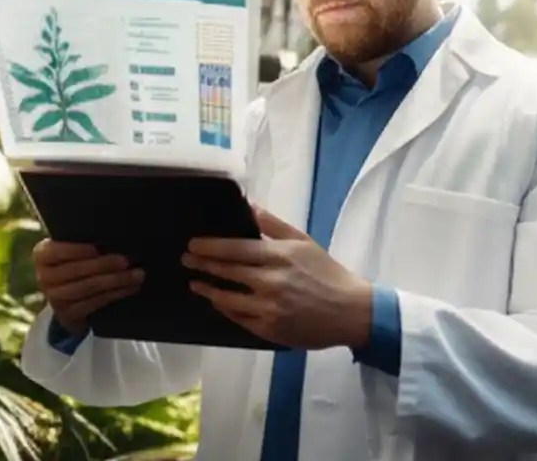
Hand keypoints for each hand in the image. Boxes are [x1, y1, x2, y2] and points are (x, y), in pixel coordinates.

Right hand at [32, 239, 143, 335]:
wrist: (68, 295)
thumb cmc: (76, 261)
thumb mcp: (72, 249)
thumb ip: (82, 241)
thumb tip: (114, 235)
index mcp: (43, 255)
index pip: (56, 251)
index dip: (76, 251)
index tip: (96, 249)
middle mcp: (44, 277)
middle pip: (76, 271)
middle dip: (104, 265)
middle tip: (125, 261)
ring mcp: (55, 298)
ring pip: (88, 288)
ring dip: (116, 281)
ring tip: (136, 274)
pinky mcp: (69, 314)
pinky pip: (95, 302)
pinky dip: (116, 294)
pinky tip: (131, 287)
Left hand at [182, 206, 372, 349]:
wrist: (349, 312)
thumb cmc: (326, 273)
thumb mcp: (303, 242)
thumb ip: (273, 225)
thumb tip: (248, 206)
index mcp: (280, 257)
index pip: (236, 249)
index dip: (210, 246)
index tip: (193, 244)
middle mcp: (271, 282)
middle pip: (227, 271)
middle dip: (202, 264)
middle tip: (186, 259)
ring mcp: (268, 308)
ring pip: (227, 298)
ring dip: (208, 290)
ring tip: (195, 284)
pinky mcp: (269, 329)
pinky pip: (238, 318)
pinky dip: (225, 309)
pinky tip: (217, 302)